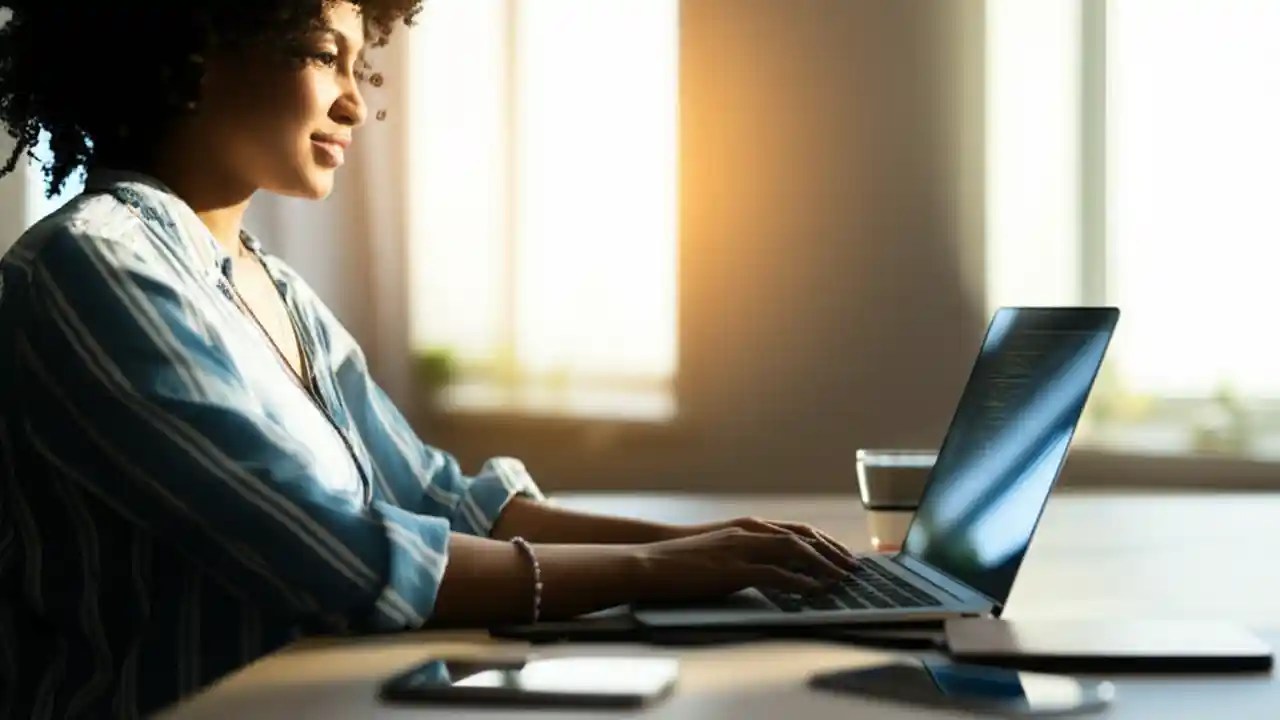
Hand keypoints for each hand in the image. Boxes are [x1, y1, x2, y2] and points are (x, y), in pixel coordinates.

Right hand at [683, 516, 858, 574]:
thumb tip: (770, 568)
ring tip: (842, 579)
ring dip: (823, 565)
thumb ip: (746, 553)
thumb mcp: (721, 549)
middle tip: (853, 567)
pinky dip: (799, 582)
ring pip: (794, 551)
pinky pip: (775, 574)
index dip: (823, 542)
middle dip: (832, 552)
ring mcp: (742, 549)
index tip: (842, 554)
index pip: (796, 530)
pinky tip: (814, 591)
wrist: (653, 559)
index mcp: (748, 527)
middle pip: (802, 537)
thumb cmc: (684, 558)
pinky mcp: (733, 570)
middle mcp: (749, 532)